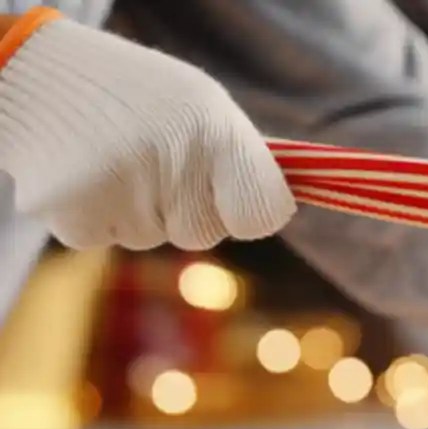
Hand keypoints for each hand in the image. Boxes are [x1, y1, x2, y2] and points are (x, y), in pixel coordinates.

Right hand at [0, 13, 294, 249]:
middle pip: (204, 233)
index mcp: (216, 132)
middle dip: (186, 208)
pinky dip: (96, 215)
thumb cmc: (139, 96)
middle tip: (154, 158)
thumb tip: (277, 213)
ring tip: (113, 155)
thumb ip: (242, 159)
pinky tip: (83, 172)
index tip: (234, 197)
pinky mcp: (77, 218)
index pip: (264, 215)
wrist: (37, 75)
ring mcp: (125, 194)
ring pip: (153, 237)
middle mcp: (176, 163)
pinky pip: (106, 240)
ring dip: (138, 209)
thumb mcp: (201, 107)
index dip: (249, 211)